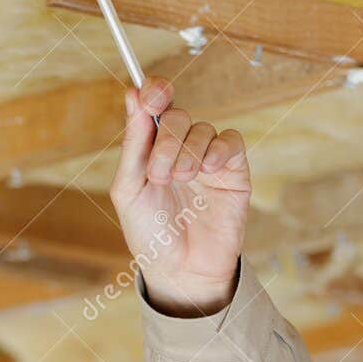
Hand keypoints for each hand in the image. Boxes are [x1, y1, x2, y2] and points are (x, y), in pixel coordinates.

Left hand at [109, 78, 249, 316]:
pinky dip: (217, 151)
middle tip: (160, 174)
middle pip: (178, 117)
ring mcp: (206, 158)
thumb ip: (133, 144)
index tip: (151, 95)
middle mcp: (178, 149)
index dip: (154, 92)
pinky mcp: (232, 171)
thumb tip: (132, 95)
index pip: (154, 106)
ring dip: (187, 152)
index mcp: (149, 150)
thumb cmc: (150, 234)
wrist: (181, 269)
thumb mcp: (129, 190)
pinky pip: (230, 141)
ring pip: (202, 129)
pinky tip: (206, 171)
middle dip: (167, 141)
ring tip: (181, 182)